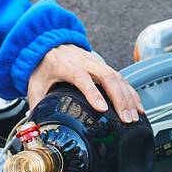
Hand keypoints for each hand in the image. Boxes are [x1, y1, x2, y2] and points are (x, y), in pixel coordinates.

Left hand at [27, 44, 143, 122]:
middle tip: (126, 119)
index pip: (81, 77)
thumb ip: (36, 106)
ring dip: (128, 97)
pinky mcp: (102, 66)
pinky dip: (131, 93)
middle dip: (119, 99)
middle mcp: (83, 61)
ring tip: (133, 117)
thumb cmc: (40, 66)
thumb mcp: (34, 85)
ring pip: (117, 77)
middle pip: (107, 76)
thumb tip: (36, 128)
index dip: (93, 92)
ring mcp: (95, 62)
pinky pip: (121, 78)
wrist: (45, 43)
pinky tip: (137, 107)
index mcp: (64, 65)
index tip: (102, 108)